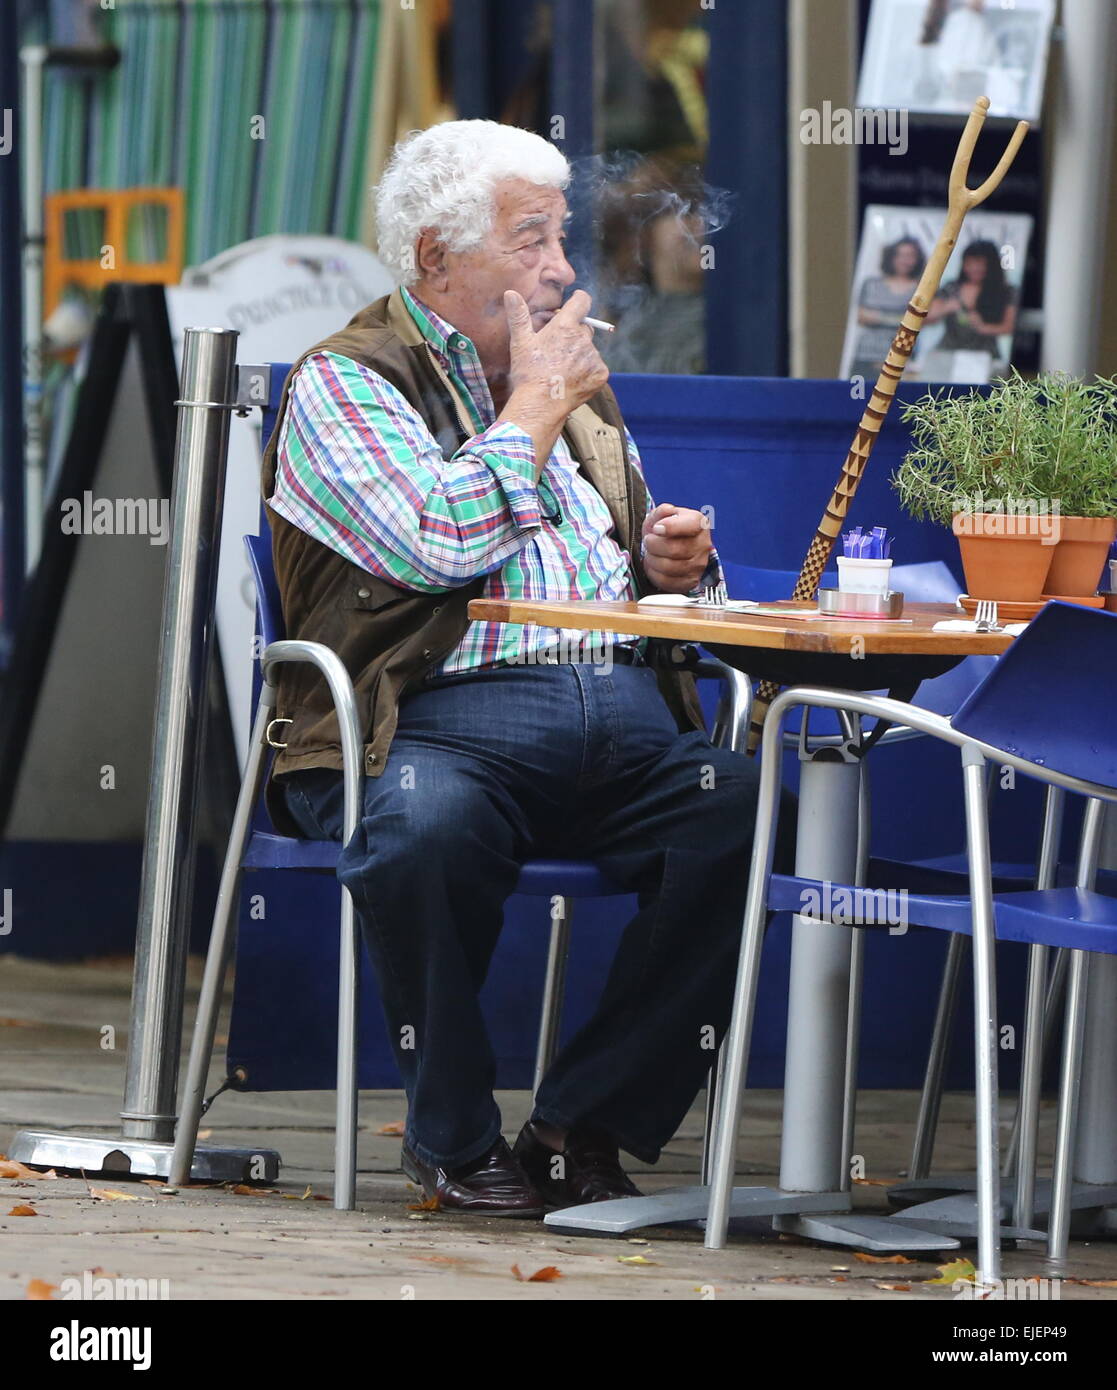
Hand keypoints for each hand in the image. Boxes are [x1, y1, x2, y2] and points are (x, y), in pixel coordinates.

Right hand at [504, 289, 608, 417]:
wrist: (540, 405)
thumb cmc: (528, 374)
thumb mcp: (520, 343)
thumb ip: (518, 316)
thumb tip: (510, 293)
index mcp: (565, 326)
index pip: (582, 301)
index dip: (579, 300)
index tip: (575, 303)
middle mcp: (583, 339)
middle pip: (585, 328)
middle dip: (574, 335)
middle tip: (558, 351)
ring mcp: (594, 358)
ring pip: (590, 350)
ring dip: (580, 355)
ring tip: (562, 370)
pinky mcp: (600, 375)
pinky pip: (597, 368)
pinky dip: (588, 372)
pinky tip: (572, 380)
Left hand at [641, 503, 712, 592]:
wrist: (675, 547)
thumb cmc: (668, 530)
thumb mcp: (664, 515)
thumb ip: (663, 510)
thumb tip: (667, 511)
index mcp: (699, 523)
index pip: (689, 525)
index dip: (669, 527)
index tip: (656, 528)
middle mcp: (703, 545)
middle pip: (675, 549)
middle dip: (654, 545)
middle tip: (648, 541)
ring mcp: (699, 565)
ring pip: (669, 567)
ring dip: (652, 560)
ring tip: (650, 553)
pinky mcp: (691, 581)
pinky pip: (668, 582)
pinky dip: (654, 574)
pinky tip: (653, 566)